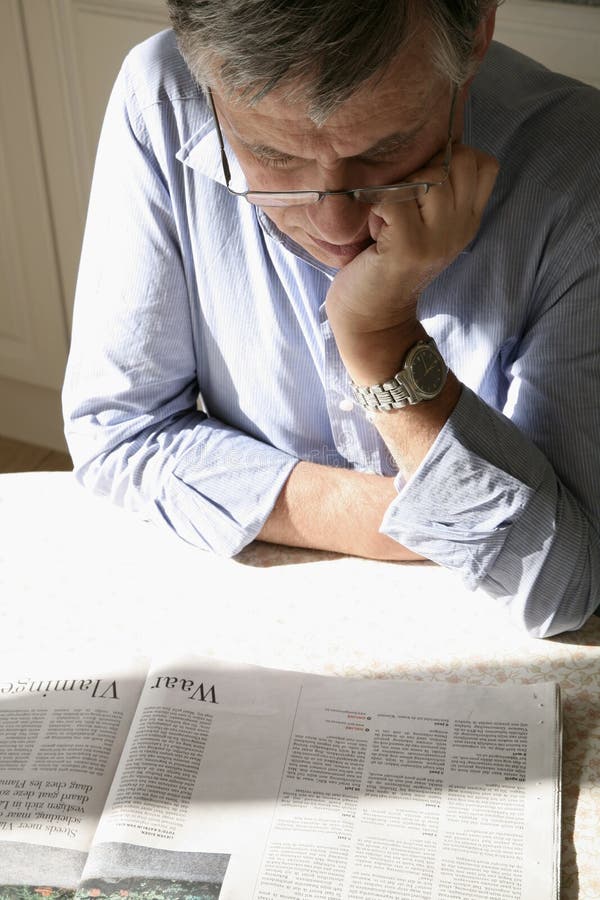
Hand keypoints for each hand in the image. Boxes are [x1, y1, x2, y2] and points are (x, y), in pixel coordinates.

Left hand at [326, 144, 498, 383]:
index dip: (451, 157)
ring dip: (398, 189)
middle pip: (457, 160)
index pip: (483, 162)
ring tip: (386, 219)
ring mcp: (437, 238)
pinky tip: (374, 231)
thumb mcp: (422, 225)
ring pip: (427, 176)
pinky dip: (377, 207)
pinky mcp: (409, 247)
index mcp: (468, 219)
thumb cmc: (384, 264)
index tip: (422, 183)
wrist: (370, 319)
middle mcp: (460, 228)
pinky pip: (394, 198)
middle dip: (421, 169)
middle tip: (399, 204)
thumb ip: (434, 191)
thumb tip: (426, 141)